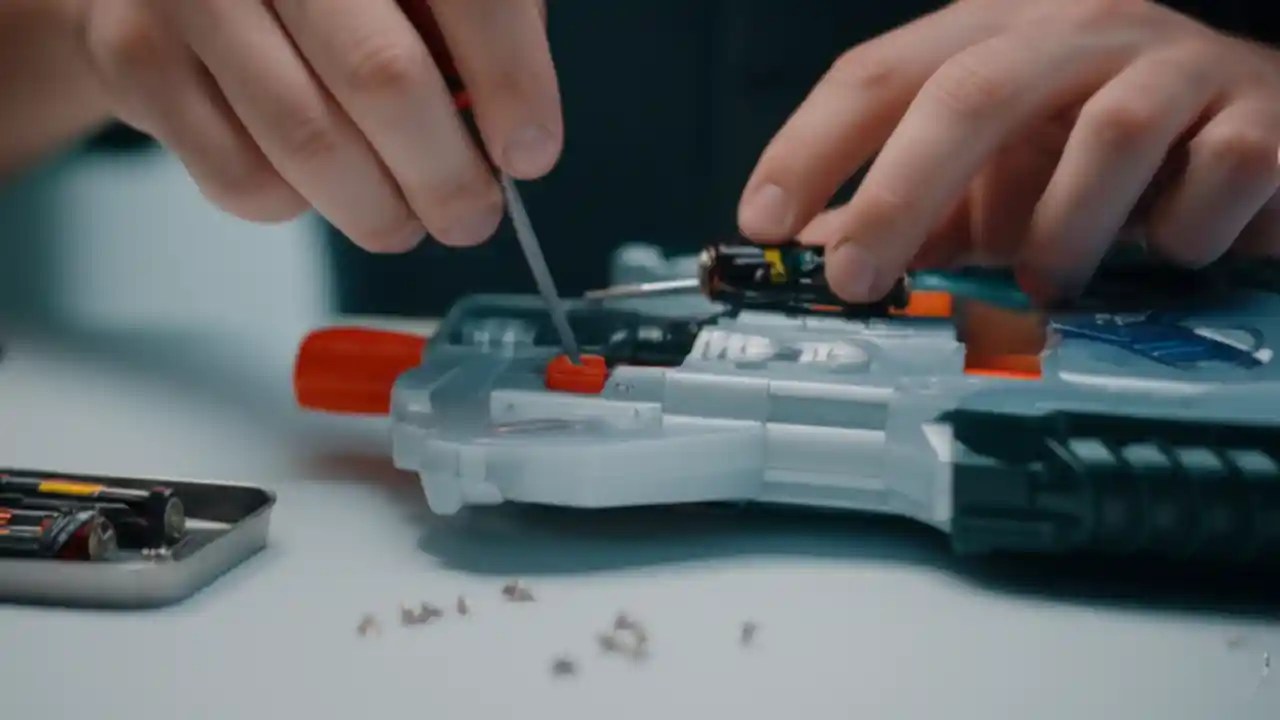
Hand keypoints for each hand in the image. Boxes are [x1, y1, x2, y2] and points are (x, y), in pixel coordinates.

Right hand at [79, 0, 559, 250]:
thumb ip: (481, 30)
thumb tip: (516, 136)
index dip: (512, 82)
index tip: (529, 153)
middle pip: (382, 77)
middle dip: (446, 176)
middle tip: (471, 216)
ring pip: (309, 145)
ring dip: (379, 212)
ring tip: (405, 220)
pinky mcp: (135, 56)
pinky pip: (242, 178)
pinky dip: (297, 207)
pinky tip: (315, 184)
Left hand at [738, 0, 1279, 302]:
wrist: (1262, 141)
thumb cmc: (1106, 164)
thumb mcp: (993, 183)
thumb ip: (916, 216)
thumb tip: (814, 260)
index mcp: (995, 34)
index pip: (879, 74)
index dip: (811, 146)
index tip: (762, 220)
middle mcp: (1079, 28)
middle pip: (970, 92)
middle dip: (900, 195)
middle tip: (854, 282)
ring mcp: (1176, 64)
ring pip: (1102, 138)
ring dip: (1059, 234)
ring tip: (1048, 278)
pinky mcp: (1258, 117)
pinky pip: (1208, 182)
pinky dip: (1176, 239)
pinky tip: (1170, 251)